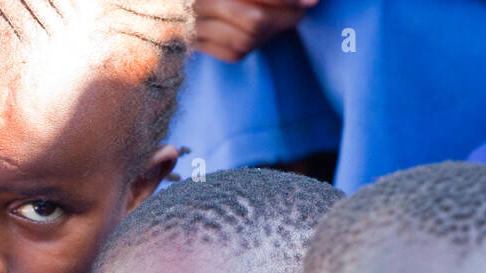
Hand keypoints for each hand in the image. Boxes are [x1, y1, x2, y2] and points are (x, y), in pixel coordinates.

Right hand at [193, 0, 316, 62]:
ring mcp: (195, 25)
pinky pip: (235, 53)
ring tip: (281, 20)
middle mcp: (201, 3)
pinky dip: (253, 46)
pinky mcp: (196, 44)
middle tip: (302, 11)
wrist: (173, 4)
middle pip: (255, 20)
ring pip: (246, 40)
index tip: (312, 1)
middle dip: (284, 18)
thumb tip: (308, 0)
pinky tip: (259, 34)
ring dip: (271, 33)